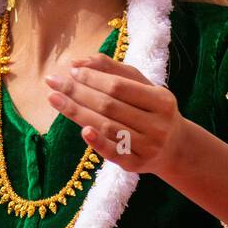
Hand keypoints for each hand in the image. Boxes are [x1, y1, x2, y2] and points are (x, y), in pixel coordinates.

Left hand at [44, 53, 187, 175]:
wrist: (175, 147)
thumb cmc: (152, 109)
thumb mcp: (142, 85)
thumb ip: (113, 69)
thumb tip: (79, 62)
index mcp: (161, 100)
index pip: (119, 87)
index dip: (93, 78)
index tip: (71, 70)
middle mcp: (157, 125)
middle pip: (109, 106)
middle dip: (78, 92)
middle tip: (53, 81)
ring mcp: (148, 147)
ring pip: (107, 128)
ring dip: (77, 112)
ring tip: (54, 99)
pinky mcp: (137, 165)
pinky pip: (114, 154)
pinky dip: (97, 142)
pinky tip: (82, 130)